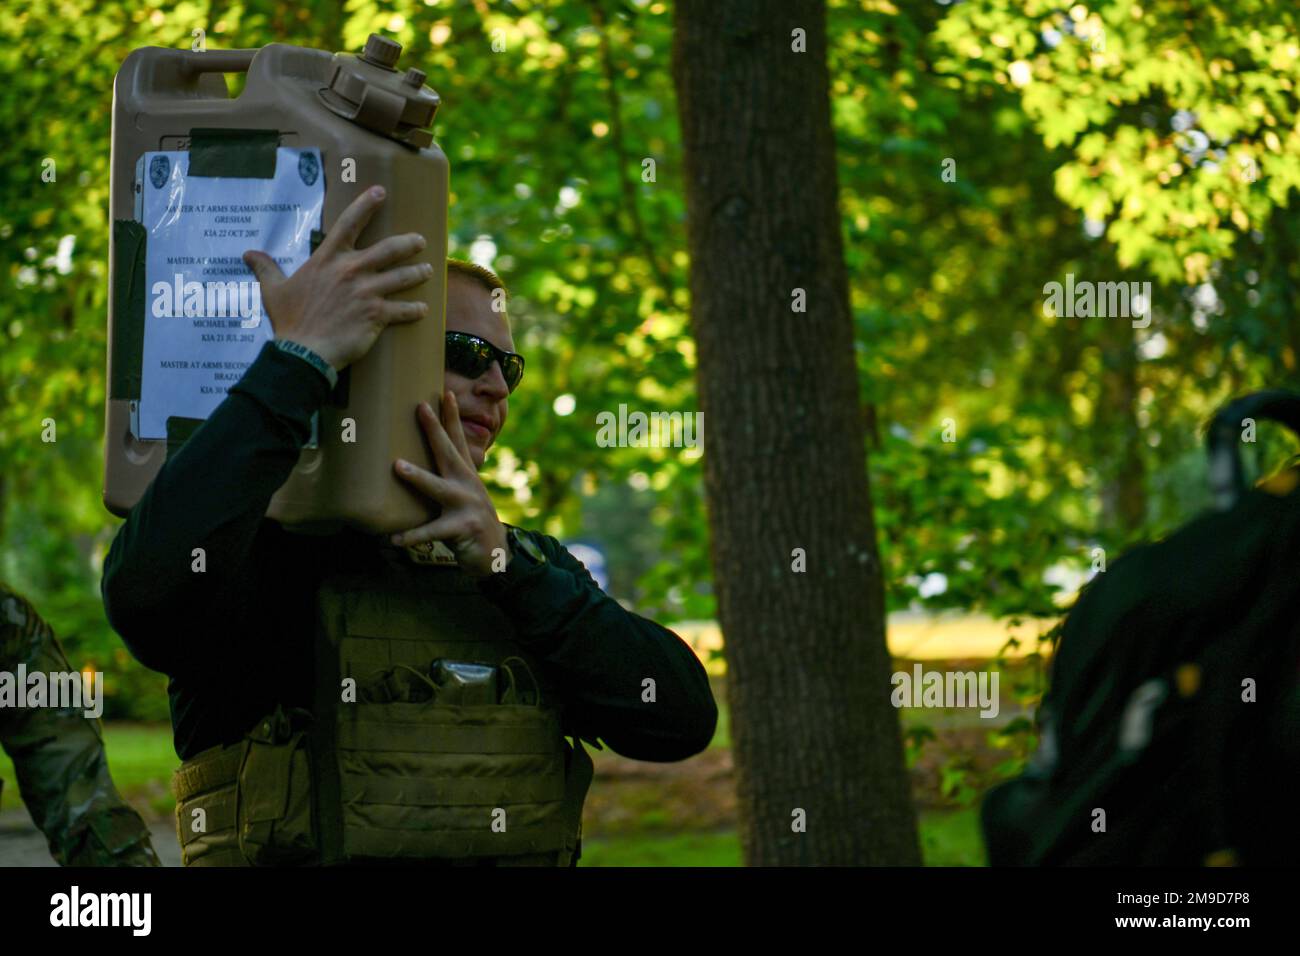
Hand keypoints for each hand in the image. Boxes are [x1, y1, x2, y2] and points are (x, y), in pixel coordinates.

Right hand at [242, 185, 432, 370]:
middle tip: (420, 240)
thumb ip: (266, 269)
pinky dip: (416, 310)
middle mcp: (350, 271)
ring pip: (402, 277)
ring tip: (428, 271)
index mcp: (327, 260)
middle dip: (408, 243)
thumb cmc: (289, 321)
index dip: (366, 204)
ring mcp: (366, 292)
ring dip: (418, 273)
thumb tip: (248, 254)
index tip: (381, 192)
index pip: (349, 223)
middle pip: (388, 249)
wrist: (303, 352)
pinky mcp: (377, 315)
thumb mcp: (273, 290)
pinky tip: (424, 309)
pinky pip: (403, 310)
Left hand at [390, 390, 509, 577]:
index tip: (445, 392)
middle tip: (420, 407)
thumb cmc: (470, 523)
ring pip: (438, 488)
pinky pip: (433, 531)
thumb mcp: (462, 497)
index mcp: (467, 476)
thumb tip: (413, 464)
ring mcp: (467, 506)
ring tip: (397, 466)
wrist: (496, 555)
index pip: (459, 441)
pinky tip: (394, 539)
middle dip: (434, 429)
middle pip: (449, 452)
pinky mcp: (462, 528)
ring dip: (418, 476)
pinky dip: (413, 536)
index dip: (452, 417)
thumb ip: (445, 480)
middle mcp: (468, 485)